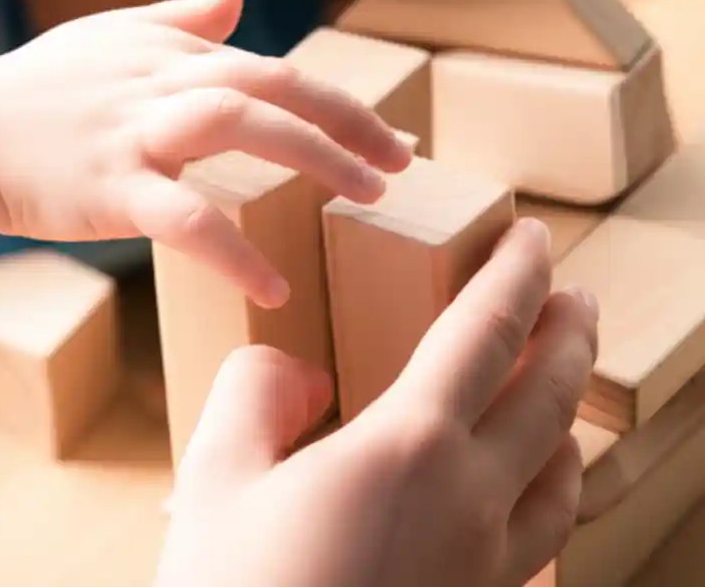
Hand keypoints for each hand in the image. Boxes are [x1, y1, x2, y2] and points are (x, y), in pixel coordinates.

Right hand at [0, 0, 411, 306]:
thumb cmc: (37, 91)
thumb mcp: (112, 39)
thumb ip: (182, 21)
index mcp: (170, 55)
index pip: (275, 67)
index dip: (340, 101)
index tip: (391, 139)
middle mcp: (161, 84)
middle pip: (273, 85)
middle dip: (348, 121)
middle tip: (401, 164)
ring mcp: (136, 133)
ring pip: (240, 125)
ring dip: (313, 157)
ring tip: (366, 198)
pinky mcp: (109, 187)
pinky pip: (184, 217)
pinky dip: (233, 250)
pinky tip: (273, 285)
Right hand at [157, 218, 598, 586]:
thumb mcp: (217, 474)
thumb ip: (256, 392)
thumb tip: (297, 371)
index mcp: (408, 446)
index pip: (486, 334)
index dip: (515, 274)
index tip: (530, 234)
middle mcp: (470, 498)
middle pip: (549, 393)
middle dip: (567, 330)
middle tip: (571, 292)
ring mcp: (486, 559)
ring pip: (565, 466)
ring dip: (571, 409)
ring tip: (563, 384)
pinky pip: (546, 531)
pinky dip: (557, 485)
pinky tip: (536, 488)